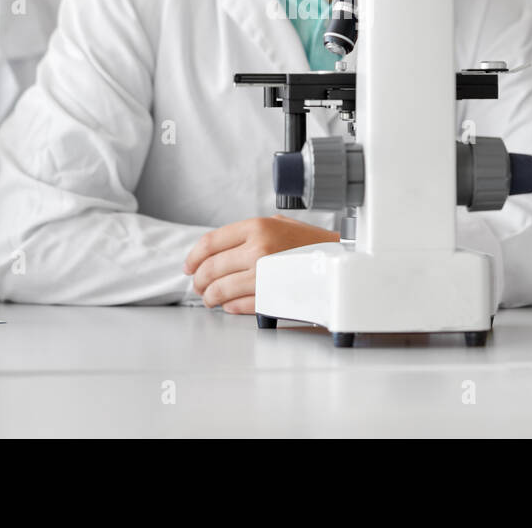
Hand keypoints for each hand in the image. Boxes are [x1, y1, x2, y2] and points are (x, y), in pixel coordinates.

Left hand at [183, 215, 339, 313]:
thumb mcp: (282, 223)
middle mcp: (258, 249)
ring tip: (210, 299)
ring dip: (209, 297)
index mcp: (258, 227)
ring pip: (220, 290)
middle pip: (210, 268)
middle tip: (198, 285)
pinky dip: (229, 307)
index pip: (210, 242)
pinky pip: (238, 305)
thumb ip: (252, 231)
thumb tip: (221, 246)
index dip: (193, 257)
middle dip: (199, 280)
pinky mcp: (272, 297)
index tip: (189, 266)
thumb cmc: (314, 244)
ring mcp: (264, 275)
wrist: (343, 263)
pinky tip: (229, 305)